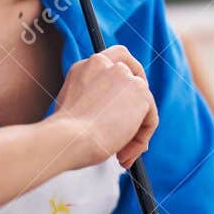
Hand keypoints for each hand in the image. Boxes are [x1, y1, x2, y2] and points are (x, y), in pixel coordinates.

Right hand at [49, 45, 157, 168]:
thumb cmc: (64, 134)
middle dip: (136, 109)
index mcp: (88, 67)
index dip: (129, 74)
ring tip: (119, 154)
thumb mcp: (76, 108)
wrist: (66, 138)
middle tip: (130, 134)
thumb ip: (95, 101)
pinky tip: (122, 154)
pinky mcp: (141, 93)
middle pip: (136, 82)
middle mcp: (107, 65)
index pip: (117, 58)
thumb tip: (115, 117)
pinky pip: (150, 121)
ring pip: (143, 106)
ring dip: (134, 134)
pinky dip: (140, 141)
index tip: (130, 98)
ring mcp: (125, 76)